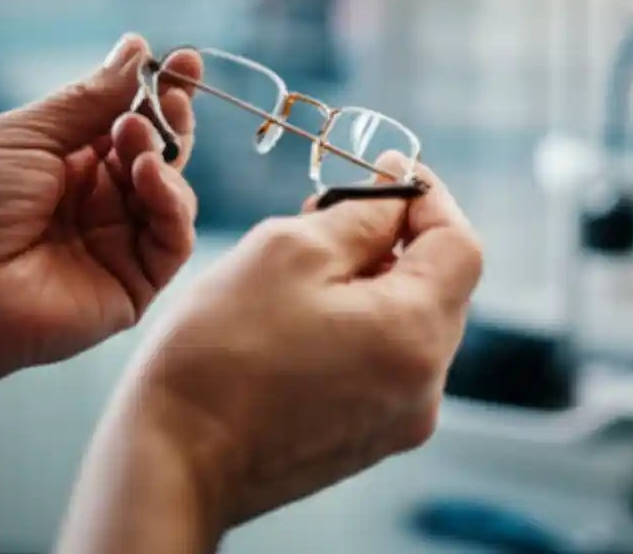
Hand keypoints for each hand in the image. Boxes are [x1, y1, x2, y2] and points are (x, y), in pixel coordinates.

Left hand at [0, 34, 199, 534]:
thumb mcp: (28, 135)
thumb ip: (91, 98)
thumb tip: (136, 47)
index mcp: (70, 164)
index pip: (130, 122)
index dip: (159, 92)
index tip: (184, 61)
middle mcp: (100, 202)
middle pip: (159, 155)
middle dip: (171, 120)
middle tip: (176, 91)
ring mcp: (119, 243)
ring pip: (171, 193)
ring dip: (162, 156)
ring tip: (135, 135)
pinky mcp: (135, 284)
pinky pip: (173, 239)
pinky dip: (171, 202)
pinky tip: (148, 174)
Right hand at [59, 159, 482, 552]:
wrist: (173, 462)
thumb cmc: (219, 353)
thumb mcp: (288, 251)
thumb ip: (360, 215)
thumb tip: (398, 189)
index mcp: (415, 334)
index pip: (460, 245)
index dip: (428, 198)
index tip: (389, 169)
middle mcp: (424, 386)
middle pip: (439, 286)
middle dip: (395, 239)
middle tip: (332, 212)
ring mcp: (400, 420)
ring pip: (409, 324)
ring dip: (372, 283)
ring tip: (304, 269)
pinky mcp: (369, 439)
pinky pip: (384, 363)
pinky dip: (359, 327)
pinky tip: (300, 319)